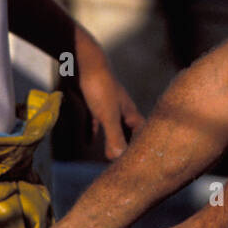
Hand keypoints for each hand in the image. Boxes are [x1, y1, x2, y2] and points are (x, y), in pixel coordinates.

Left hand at [74, 28, 144, 159]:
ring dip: (112, 140)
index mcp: (130, 111)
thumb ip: (114, 137)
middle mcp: (121, 109)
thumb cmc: (99, 87)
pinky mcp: (92, 102)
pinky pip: (95, 122)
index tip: (141, 161)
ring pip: (113, 127)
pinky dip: (93, 133)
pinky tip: (89, 143)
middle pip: (128, 131)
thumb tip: (120, 159)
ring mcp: (107, 105)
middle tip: (125, 164)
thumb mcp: (108, 115)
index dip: (142, 146)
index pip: (142, 132)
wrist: (84, 62)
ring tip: (110, 157)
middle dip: (127, 145)